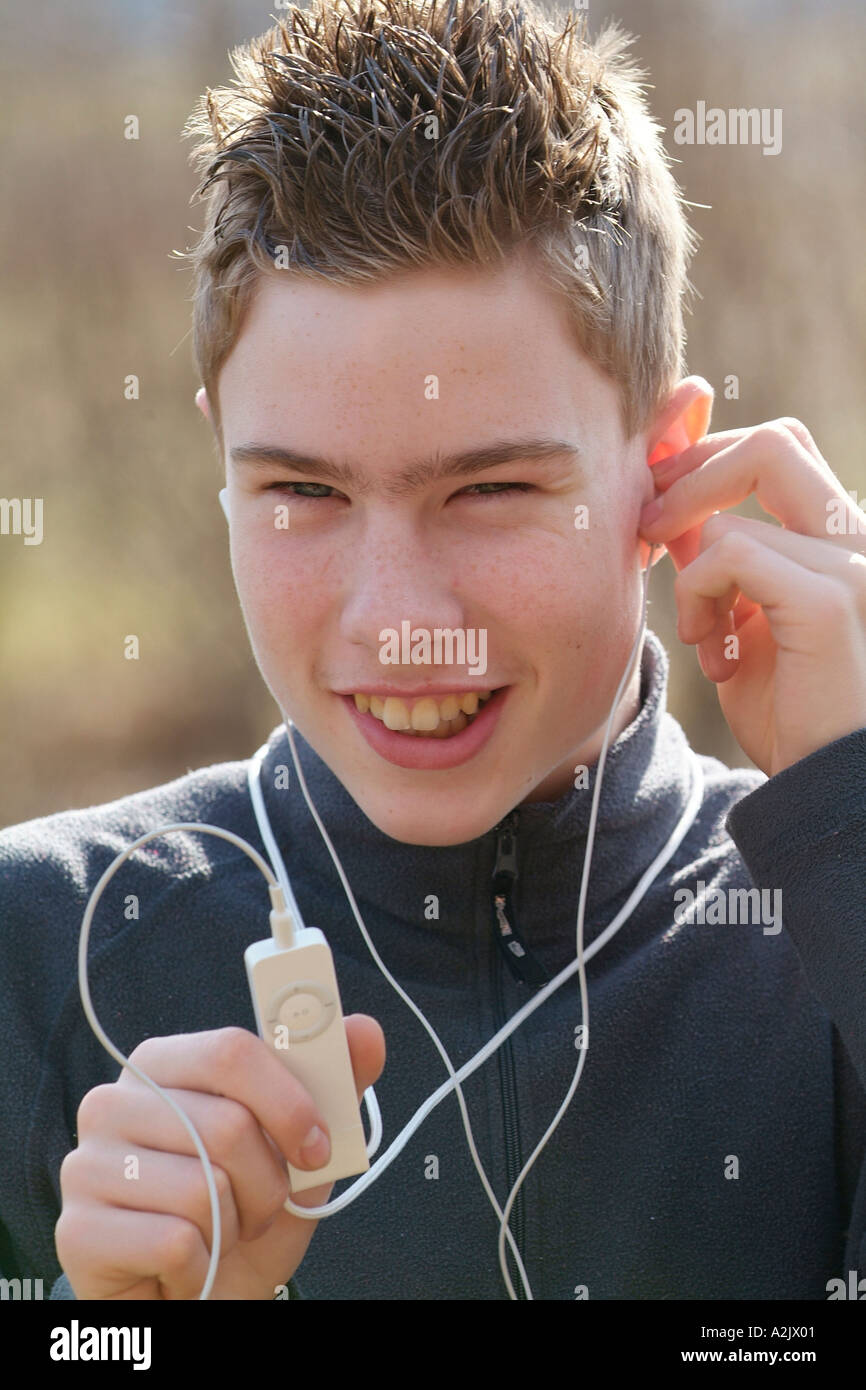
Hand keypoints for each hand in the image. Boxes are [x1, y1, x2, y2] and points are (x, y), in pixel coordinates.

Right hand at [55, 1018, 384, 1298]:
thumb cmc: (245, 1209)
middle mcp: (114, 1102)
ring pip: (204, 1188)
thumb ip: (334, 1087)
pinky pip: (174, 1241)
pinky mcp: (76, 1228)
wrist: (206, 1295)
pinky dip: (200, 1265)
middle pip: (226, 1125)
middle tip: (261, 1207)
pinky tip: (184, 1264)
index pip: (231, 1051)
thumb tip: (366, 1030)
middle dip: (268, 1183)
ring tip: (218, 1234)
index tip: (318, 1146)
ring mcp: (87, 1164)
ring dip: (234, 1227)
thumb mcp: (300, 1147)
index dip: (288, 1101)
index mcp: (165, 1063)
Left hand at [638, 417, 865, 775]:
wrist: (822, 785)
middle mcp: (859, 541)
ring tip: (708, 640)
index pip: (781, 449)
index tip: (658, 501)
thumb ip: (720, 565)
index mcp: (841, 542)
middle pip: (774, 442)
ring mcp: (853, 566)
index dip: (710, 456)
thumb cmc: (789, 713)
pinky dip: (700, 599)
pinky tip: (716, 655)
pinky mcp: (829, 599)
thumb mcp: (742, 623)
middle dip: (692, 474)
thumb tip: (674, 512)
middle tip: (651, 527)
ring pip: (730, 522)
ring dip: (692, 581)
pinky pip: (729, 556)